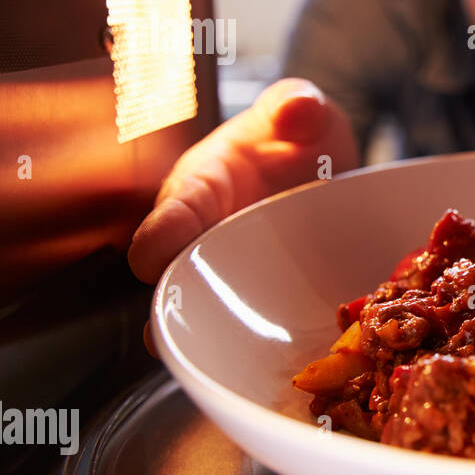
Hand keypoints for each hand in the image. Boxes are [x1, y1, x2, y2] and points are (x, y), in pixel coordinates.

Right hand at [128, 78, 358, 353]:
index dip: (161, 230)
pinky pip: (260, 325)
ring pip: (214, 311)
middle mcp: (209, 235)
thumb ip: (297, 105)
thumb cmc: (296, 131)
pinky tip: (289, 368)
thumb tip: (299, 108)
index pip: (176, 207)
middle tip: (162, 334)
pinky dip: (268, 345)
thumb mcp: (301, 110)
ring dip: (214, 337)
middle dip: (172, 303)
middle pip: (180, 274)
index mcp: (205, 185)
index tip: (148, 254)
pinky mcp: (266, 297)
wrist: (326, 165)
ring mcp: (236, 272)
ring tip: (212, 367)